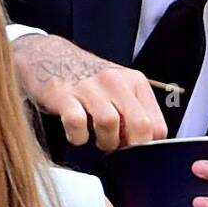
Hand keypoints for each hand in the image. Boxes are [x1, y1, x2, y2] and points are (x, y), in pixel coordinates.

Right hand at [12, 34, 167, 152]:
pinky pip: (76, 123)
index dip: (147, 146)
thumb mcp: (121, 89)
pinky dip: (77, 137)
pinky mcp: (63, 95)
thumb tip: (148, 147)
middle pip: (140, 125)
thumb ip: (136, 114)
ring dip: (104, 141)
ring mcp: (89, 87)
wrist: (50, 56)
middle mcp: (116, 82)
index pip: (158, 126)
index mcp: (135, 82)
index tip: (134, 150)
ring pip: (109, 123)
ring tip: (97, 140)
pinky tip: (77, 134)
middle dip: (130, 148)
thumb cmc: (89, 81)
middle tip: (117, 149)